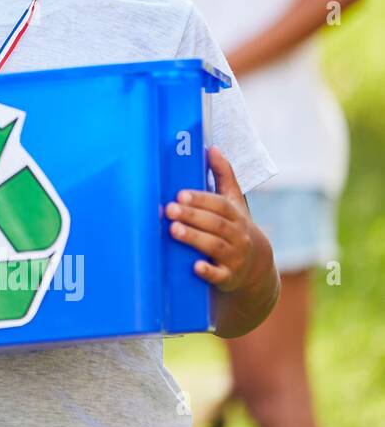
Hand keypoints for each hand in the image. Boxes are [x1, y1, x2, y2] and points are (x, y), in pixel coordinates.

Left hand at [167, 146, 271, 291]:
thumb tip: (212, 148)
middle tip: (169, 209)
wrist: (256, 270)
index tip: (180, 193)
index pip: (220, 205)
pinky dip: (208, 271)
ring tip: (173, 229)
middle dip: (192, 216)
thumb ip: (224, 177)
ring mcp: (235, 258)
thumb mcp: (234, 204)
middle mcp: (238, 236)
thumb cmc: (236, 229)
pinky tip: (194, 266)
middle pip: (216, 224)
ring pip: (215, 246)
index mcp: (236, 217)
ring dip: (194, 238)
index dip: (201, 199)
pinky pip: (220, 276)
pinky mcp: (229, 278)